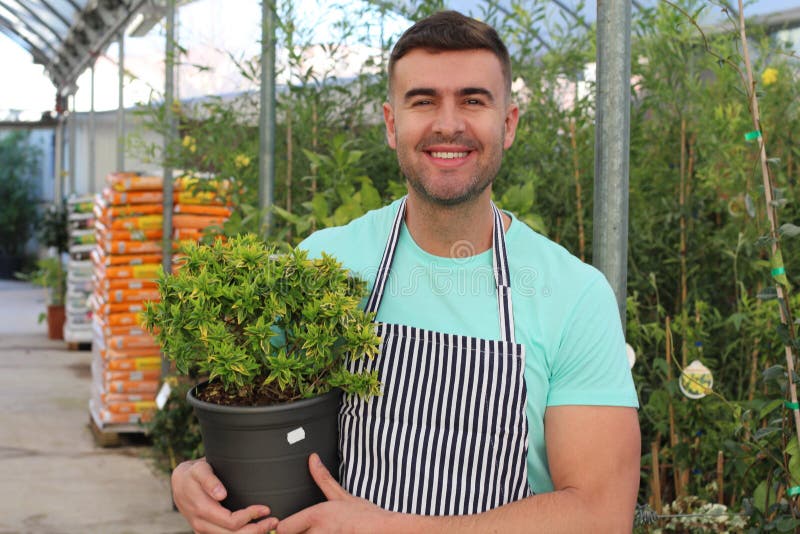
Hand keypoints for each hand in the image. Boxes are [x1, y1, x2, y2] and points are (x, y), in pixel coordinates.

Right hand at [172, 457, 277, 532]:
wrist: (179, 482)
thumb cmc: (193, 473)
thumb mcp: (200, 469)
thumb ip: (210, 480)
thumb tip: (221, 494)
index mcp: (202, 509)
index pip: (231, 522)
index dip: (250, 517)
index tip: (266, 509)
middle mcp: (201, 524)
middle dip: (256, 530)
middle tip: (274, 521)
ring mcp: (202, 530)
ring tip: (268, 527)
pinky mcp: (205, 532)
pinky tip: (254, 530)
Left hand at [276, 453, 394, 533]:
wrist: (383, 530)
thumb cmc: (364, 514)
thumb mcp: (341, 495)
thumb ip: (323, 479)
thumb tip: (312, 460)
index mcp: (317, 516)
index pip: (282, 528)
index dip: (283, 527)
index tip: (286, 524)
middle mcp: (318, 533)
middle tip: (299, 530)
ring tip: (316, 532)